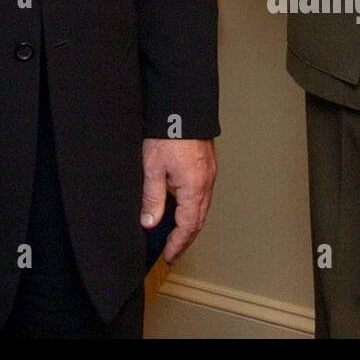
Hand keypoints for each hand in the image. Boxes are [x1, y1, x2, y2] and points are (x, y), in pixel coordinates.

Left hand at [141, 138, 215, 262]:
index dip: (177, 244)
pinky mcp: (208, 164)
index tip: (168, 255)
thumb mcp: (153, 167)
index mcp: (194, 188)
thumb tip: (150, 222)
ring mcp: (209, 173)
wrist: (183, 105)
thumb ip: (152, 197)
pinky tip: (183, 205)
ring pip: (202, 207)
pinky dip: (194, 206)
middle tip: (173, 250)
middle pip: (198, 220)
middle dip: (186, 238)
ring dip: (191, 223)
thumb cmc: (168, 132)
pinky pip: (203, 193)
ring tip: (176, 233)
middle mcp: (206, 183)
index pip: (187, 226)